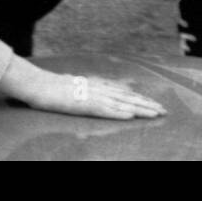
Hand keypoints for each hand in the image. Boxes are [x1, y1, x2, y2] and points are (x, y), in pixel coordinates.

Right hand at [2, 61, 164, 120]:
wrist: (37, 84)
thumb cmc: (51, 87)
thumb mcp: (72, 86)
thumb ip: (84, 90)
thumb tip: (89, 95)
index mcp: (95, 85)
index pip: (123, 92)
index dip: (139, 98)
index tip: (153, 103)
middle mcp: (97, 89)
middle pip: (127, 97)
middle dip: (147, 104)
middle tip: (164, 110)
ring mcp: (92, 96)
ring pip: (122, 104)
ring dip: (140, 109)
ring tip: (156, 114)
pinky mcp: (84, 105)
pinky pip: (105, 110)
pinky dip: (119, 113)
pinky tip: (131, 116)